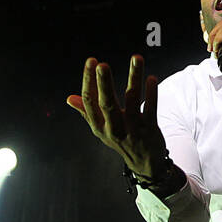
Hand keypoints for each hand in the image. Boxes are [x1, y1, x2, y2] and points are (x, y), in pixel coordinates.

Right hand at [67, 55, 167, 178]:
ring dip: (134, 78)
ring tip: (136, 58)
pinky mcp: (150, 129)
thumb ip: (87, 113)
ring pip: (133, 100)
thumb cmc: (121, 141)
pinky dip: (152, 93)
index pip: (90, 101)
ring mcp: (133, 129)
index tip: (91, 61)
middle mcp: (114, 128)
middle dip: (104, 83)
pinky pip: (151, 108)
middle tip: (102, 65)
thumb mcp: (102, 130)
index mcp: (99, 126)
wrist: (145, 163)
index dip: (89, 81)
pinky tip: (151, 78)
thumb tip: (69, 98)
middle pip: (107, 103)